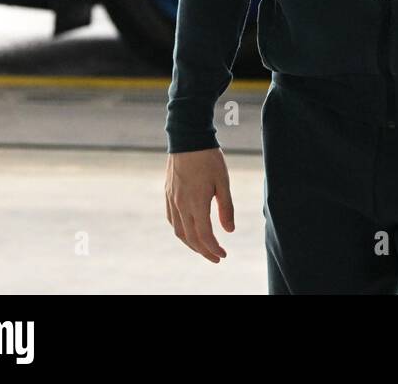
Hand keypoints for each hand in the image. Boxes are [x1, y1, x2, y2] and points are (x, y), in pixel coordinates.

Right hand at [165, 147, 234, 262]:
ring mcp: (172, 200)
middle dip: (203, 251)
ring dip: (191, 243)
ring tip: (204, 248)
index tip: (223, 255)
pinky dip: (181, 231)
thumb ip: (226, 208)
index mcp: (196, 203)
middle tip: (216, 257)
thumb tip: (229, 231)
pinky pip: (172, 219)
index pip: (204, 235)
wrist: (187, 139)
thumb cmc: (209, 158)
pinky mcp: (168, 194)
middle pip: (190, 238)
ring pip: (179, 231)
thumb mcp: (223, 182)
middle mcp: (181, 205)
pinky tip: (189, 230)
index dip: (213, 249)